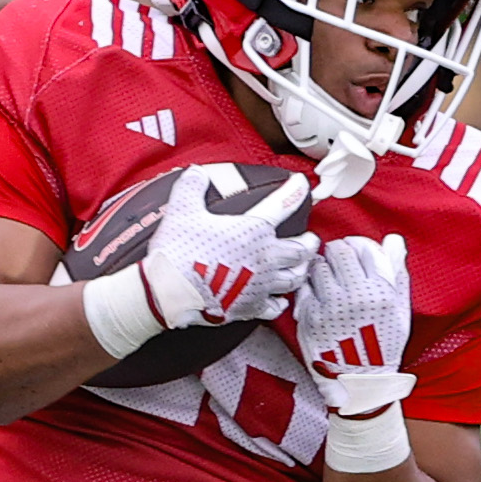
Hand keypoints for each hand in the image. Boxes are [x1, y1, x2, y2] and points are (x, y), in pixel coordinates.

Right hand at [143, 166, 317, 328]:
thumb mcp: (183, 209)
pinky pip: (275, 307)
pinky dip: (279, 303)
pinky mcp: (250, 308)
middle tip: (310, 238)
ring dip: (300, 271)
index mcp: (254, 229)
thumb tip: (195, 173)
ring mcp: (260, 285)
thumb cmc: (179, 251)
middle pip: (301, 249)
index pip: (284, 204)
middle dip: (309, 242)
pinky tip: (278, 300)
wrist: (170, 292)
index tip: (302, 185)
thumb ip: (192, 186)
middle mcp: (265, 257)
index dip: (296, 191)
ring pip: (294, 278)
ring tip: (300, 267)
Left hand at [294, 234, 415, 415]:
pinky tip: (320, 298)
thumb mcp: (400, 309)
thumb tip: (393, 241)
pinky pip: (304, 290)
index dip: (359, 246)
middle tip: (340, 262)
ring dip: (323, 268)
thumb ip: (397, 272)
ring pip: (317, 267)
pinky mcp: (308, 319)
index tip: (357, 253)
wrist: (359, 382)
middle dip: (338, 253)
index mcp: (380, 291)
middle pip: (337, 251)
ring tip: (330, 282)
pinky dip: (310, 289)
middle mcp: (353, 297)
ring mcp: (328, 308)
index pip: (363, 247)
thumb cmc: (382, 346)